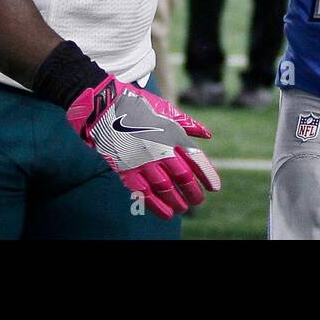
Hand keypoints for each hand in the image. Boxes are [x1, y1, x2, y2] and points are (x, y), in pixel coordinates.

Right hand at [67, 75, 220, 219]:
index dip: (207, 175)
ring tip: (183, 208)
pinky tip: (166, 213)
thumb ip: (188, 124)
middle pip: (183, 176)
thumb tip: (207, 135)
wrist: (104, 105)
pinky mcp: (125, 169)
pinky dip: (156, 206)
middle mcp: (160, 148)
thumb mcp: (166, 109)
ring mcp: (142, 160)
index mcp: (172, 133)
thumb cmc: (138, 106)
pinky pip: (143, 193)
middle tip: (198, 201)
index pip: (195, 159)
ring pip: (165, 188)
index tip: (214, 188)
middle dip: (193, 192)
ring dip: (177, 201)